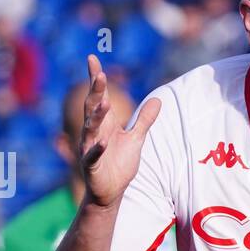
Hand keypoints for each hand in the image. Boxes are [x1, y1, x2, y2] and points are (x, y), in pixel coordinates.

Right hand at [79, 54, 161, 207]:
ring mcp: (91, 148)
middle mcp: (94, 132)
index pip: (99, 96)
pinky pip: (93, 156)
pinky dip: (98, 149)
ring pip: (91, 129)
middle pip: (93, 107)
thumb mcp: (136, 138)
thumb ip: (145, 119)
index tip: (92, 58)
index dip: (95, 78)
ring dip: (96, 116)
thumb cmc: (119, 163)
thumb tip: (158, 100)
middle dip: (95, 91)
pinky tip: (103, 142)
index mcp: (105, 124)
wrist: (111, 192)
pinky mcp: (91, 165)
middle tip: (100, 74)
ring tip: (103, 102)